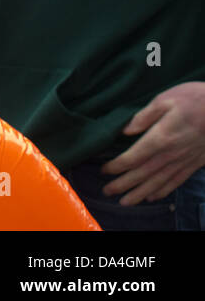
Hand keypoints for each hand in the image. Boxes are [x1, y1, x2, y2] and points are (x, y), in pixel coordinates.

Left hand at [101, 82, 204, 204]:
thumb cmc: (194, 99)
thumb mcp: (165, 99)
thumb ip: (144, 117)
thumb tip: (126, 130)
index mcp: (161, 137)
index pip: (134, 157)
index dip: (117, 166)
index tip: (104, 170)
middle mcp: (172, 154)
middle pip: (143, 173)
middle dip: (123, 184)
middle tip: (107, 191)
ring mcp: (185, 160)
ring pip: (159, 182)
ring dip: (141, 193)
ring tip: (125, 202)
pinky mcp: (196, 162)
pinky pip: (177, 181)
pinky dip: (164, 190)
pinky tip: (153, 196)